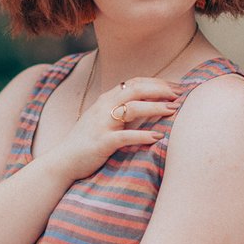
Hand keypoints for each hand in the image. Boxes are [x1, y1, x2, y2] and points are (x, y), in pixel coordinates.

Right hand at [46, 77, 180, 182]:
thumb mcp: (105, 120)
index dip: (158, 83)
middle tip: (180, 94)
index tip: (177, 87)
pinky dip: (143, 136)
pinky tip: (158, 137)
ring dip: (156, 107)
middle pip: (136, 89)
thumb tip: (152, 105)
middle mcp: (104, 107)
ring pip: (132, 108)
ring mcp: (102, 124)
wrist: (63, 161)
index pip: (135, 83)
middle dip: (160, 89)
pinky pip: (125, 136)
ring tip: (174, 110)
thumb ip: (123, 110)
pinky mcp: (102, 142)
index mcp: (106, 100)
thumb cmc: (88, 141)